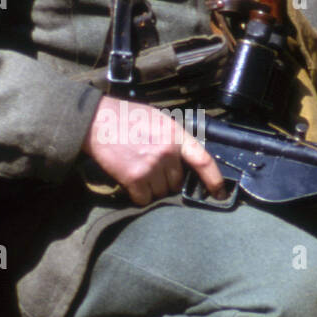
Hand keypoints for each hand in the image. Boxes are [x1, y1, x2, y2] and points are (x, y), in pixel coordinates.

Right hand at [82, 97, 225, 206]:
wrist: (96, 121)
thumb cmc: (126, 117)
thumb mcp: (157, 119)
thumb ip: (173, 138)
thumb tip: (183, 160)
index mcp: (175, 134)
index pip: (203, 160)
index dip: (214, 180)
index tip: (220, 194)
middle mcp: (167, 151)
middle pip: (176, 182)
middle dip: (166, 181)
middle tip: (150, 169)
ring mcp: (151, 165)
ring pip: (160, 192)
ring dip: (151, 189)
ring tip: (138, 172)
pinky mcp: (134, 177)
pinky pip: (144, 199)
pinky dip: (138, 195)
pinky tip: (130, 181)